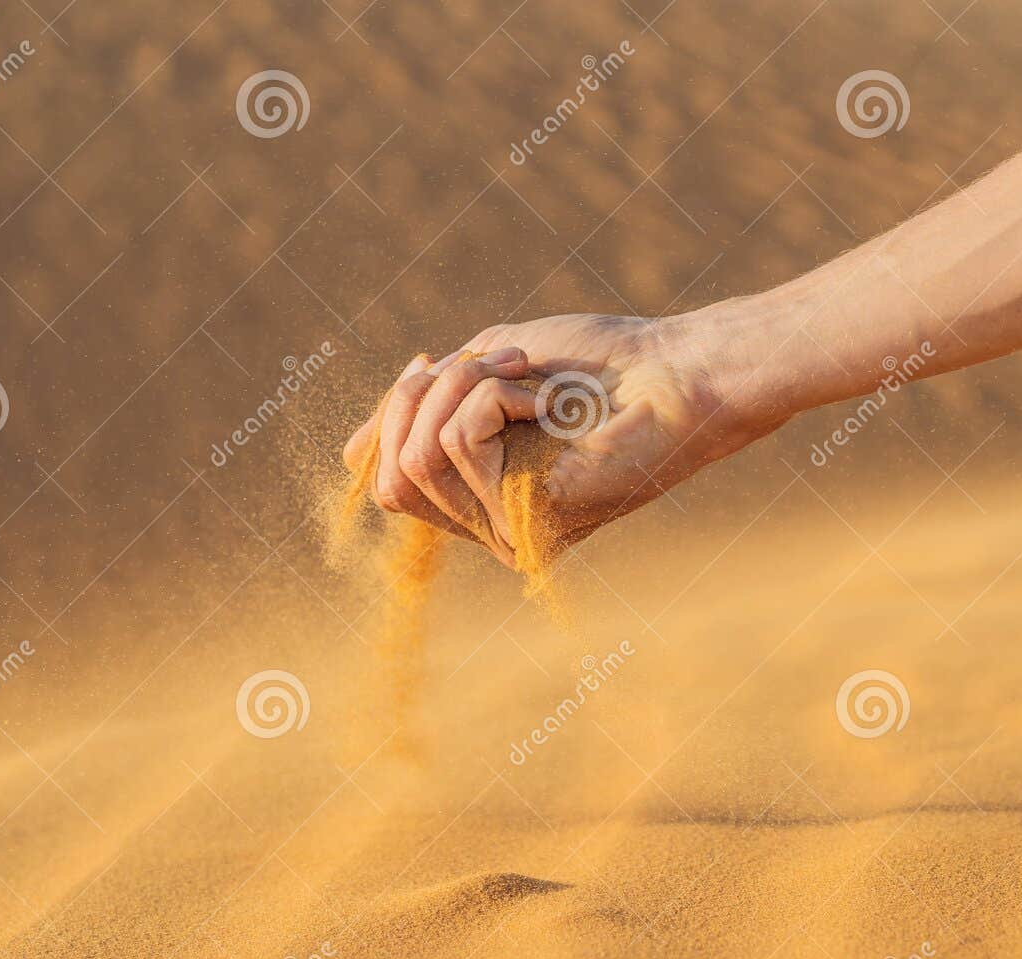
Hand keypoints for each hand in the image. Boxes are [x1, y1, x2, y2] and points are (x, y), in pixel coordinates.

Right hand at [341, 307, 791, 566]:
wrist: (673, 370)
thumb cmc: (593, 364)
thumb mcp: (479, 379)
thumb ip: (418, 416)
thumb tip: (348, 458)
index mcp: (477, 500)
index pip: (386, 480)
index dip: (393, 415)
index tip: (433, 361)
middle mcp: (488, 530)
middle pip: (391, 478)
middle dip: (419, 399)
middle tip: (488, 362)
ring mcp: (507, 534)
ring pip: (417, 460)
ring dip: (460, 390)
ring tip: (522, 374)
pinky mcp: (527, 523)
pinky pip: (458, 444)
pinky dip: (493, 396)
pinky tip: (548, 398)